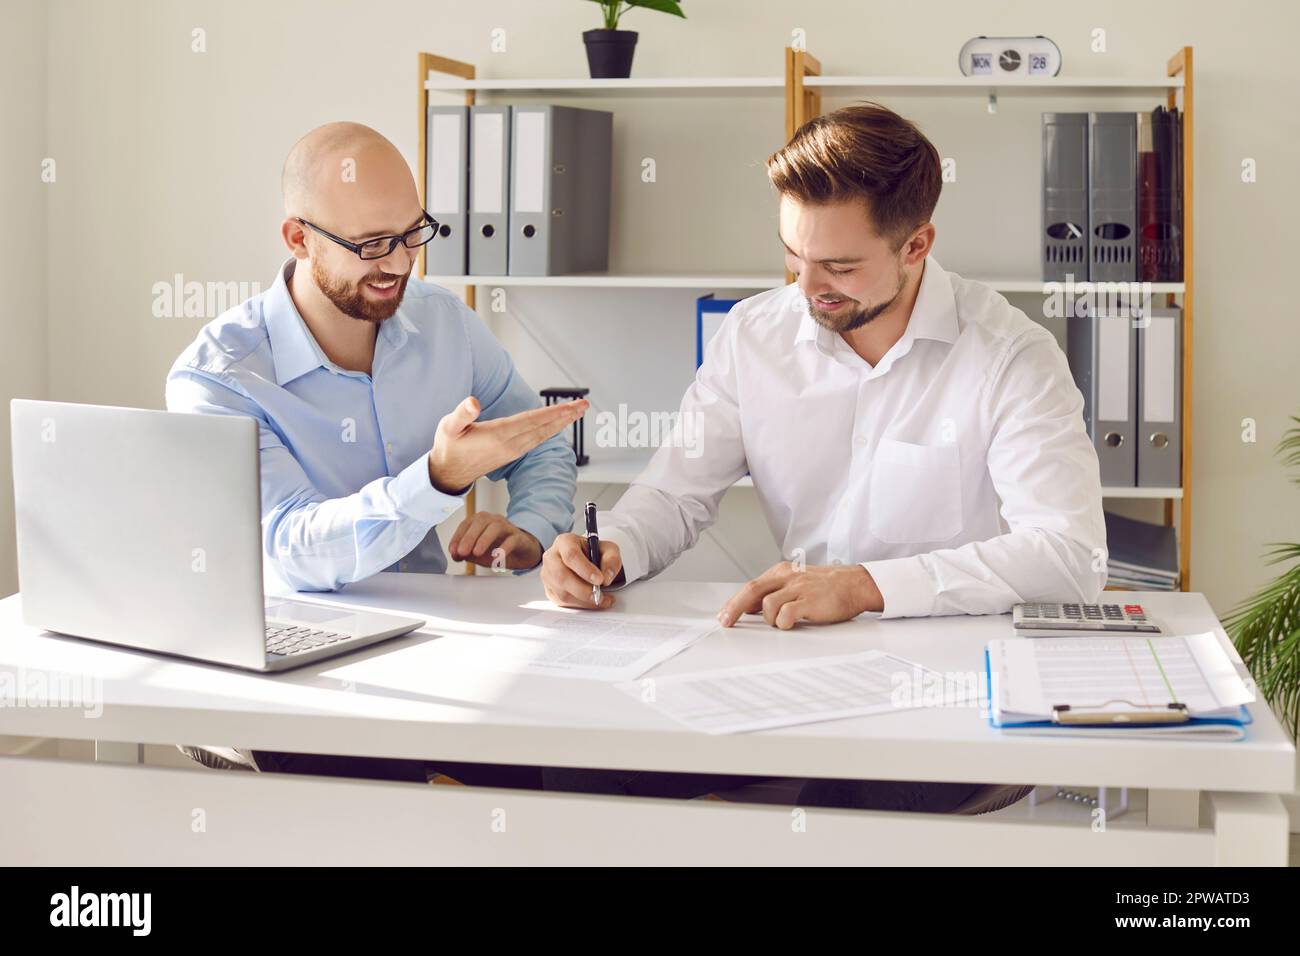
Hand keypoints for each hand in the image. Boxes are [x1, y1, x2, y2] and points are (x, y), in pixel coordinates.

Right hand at [427, 396, 587, 494]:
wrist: (448, 473)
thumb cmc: (448, 446)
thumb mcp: (449, 427)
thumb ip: (462, 414)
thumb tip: (473, 401)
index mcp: (498, 435)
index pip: (531, 421)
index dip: (552, 413)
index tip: (570, 406)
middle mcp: (510, 444)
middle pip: (543, 428)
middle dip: (565, 416)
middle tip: (584, 405)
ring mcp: (513, 450)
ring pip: (543, 435)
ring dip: (561, 423)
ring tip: (577, 412)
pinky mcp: (512, 453)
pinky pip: (537, 440)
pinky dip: (550, 430)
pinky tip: (558, 425)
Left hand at [448, 512, 541, 569]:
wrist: (522, 552)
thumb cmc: (498, 549)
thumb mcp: (478, 553)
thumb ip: (466, 553)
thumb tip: (455, 555)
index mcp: (481, 521)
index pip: (466, 524)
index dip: (457, 537)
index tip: (453, 551)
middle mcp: (494, 520)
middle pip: (480, 521)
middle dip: (469, 537)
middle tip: (462, 552)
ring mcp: (507, 527)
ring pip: (496, 527)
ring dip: (484, 539)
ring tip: (477, 553)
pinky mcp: (520, 538)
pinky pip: (512, 540)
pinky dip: (503, 548)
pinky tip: (496, 558)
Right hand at [540, 532, 622, 609]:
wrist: (586, 561)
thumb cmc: (594, 553)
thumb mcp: (608, 549)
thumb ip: (611, 559)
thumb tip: (606, 577)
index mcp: (565, 542)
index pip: (571, 555)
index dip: (585, 569)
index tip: (599, 579)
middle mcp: (552, 557)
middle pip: (562, 576)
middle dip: (583, 590)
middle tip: (599, 594)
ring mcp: (548, 575)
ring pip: (562, 592)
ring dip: (584, 600)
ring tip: (601, 599)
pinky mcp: (549, 590)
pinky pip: (562, 602)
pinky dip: (580, 605)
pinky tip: (592, 602)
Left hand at [717, 562, 883, 629]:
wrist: (855, 584)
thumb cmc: (826, 587)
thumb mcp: (796, 583)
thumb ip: (775, 593)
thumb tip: (752, 608)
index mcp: (781, 572)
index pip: (751, 586)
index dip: (735, 602)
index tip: (724, 614)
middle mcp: (787, 577)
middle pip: (752, 591)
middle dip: (734, 608)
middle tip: (726, 622)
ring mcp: (798, 588)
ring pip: (768, 605)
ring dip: (770, 619)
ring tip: (782, 622)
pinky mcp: (809, 601)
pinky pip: (786, 614)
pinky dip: (783, 623)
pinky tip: (790, 624)